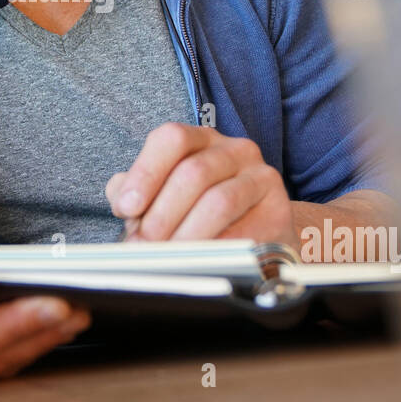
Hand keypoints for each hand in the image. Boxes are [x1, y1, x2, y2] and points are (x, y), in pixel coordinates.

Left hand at [104, 123, 296, 244]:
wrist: (259, 231)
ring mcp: (262, 178)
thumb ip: (137, 191)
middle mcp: (236, 150)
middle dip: (161, 215)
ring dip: (185, 235)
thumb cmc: (200, 212)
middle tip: (143, 245)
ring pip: (218, 202)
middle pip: (193, 173)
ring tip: (167, 257)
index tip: (125, 208)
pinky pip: (244, 233)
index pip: (172, 138)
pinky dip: (216, 251)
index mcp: (202, 140)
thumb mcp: (165, 194)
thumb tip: (122, 200)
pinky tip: (200, 262)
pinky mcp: (279, 211)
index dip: (145, 173)